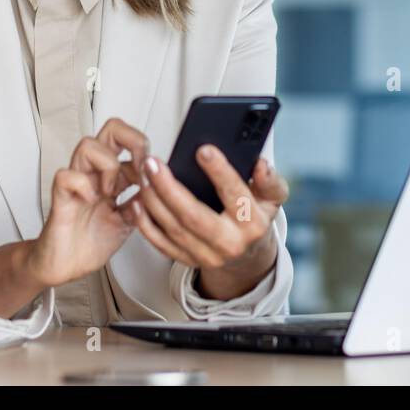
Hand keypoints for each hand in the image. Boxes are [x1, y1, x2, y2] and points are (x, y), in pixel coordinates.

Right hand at [27, 118, 147, 287]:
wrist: (66, 266)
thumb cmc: (91, 242)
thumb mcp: (129, 220)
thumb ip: (143, 201)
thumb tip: (162, 186)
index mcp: (111, 176)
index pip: (131, 142)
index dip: (147, 155)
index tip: (154, 176)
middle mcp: (94, 173)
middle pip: (111, 129)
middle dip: (132, 140)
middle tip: (139, 166)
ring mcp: (77, 183)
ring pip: (87, 145)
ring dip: (107, 165)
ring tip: (110, 191)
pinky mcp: (60, 198)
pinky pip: (65, 176)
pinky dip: (81, 185)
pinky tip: (90, 201)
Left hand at [130, 146, 288, 299]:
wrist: (247, 256)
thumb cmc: (255, 217)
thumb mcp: (271, 198)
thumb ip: (270, 180)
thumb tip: (260, 165)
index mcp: (252, 223)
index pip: (235, 195)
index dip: (220, 172)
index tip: (203, 149)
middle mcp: (229, 243)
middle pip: (193, 216)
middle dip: (169, 188)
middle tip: (153, 162)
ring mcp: (206, 255)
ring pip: (173, 228)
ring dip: (153, 200)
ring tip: (143, 174)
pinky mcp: (188, 260)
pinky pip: (161, 243)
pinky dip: (145, 222)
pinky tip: (137, 200)